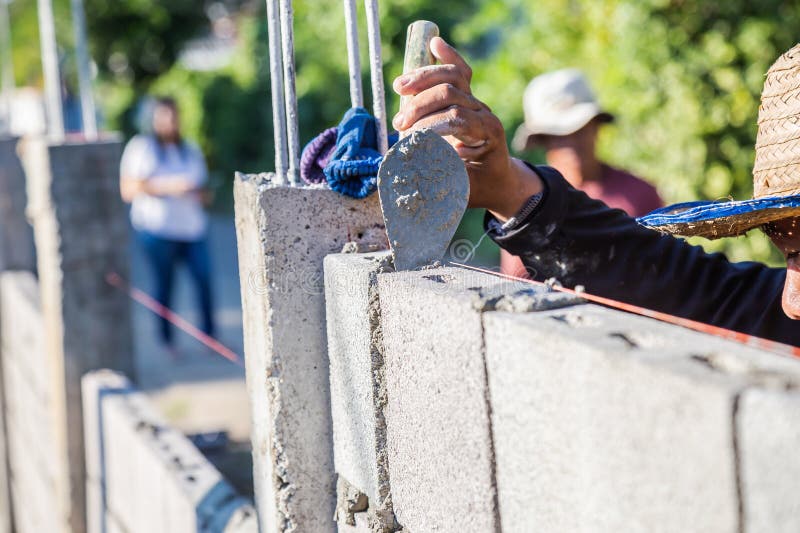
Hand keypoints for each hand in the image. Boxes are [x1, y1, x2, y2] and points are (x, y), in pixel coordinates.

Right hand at [391, 37, 541, 219]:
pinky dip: (447, 57)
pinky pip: (460, 71)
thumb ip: (441, 179)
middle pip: (450, 93)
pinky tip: (434, 44)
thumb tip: (409, 171)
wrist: (499, 179)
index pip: (455, 119)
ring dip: (422, 80)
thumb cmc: (480, 187)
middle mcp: (484, 113)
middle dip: (420, 105)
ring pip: (452, 77)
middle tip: (399, 125)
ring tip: (399, 88)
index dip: (429, 126)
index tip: (408, 140)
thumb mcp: (463, 190)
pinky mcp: (469, 97)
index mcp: (487, 135)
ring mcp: (476, 102)